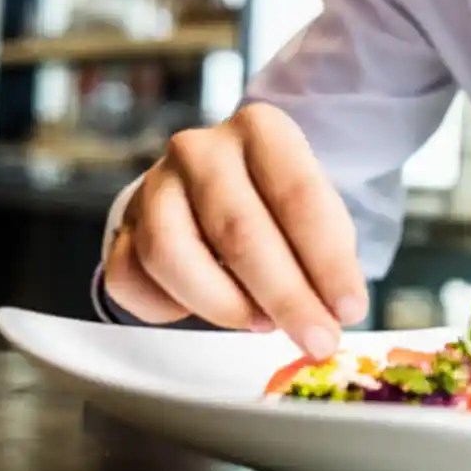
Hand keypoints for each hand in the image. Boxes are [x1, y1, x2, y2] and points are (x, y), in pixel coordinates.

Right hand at [103, 102, 366, 359]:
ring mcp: (153, 185)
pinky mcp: (121, 225)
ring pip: (172, 255)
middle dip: (285, 297)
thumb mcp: (316, 211)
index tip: (349, 310)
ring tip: (262, 323)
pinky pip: (130, 279)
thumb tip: (336, 312)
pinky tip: (205, 312)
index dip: (328, 261)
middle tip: (318, 341)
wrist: (216, 184)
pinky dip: (169, 309)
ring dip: (224, 304)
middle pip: (239, 230)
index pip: (299, 197)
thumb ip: (327, 254)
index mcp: (261, 129)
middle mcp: (201, 149)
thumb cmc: (277, 201)